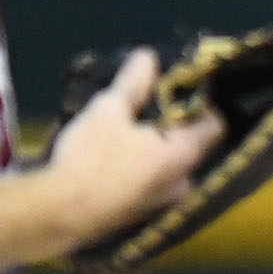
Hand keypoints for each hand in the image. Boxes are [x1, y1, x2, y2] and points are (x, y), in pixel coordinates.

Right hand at [41, 47, 223, 249]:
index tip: (175, 87)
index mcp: (184, 155)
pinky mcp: (139, 216)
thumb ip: (134, 82)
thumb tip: (149, 56)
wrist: (56, 216)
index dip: (201, 100)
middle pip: (190, 143)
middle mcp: (182, 184)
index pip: (216, 123)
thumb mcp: (109, 109)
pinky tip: (112, 155)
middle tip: (144, 104)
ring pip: (167, 164)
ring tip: (123, 127)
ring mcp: (162, 205)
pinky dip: (139, 166)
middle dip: (170, 122)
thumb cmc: (90, 158)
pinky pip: (150, 182)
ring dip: (151, 145)